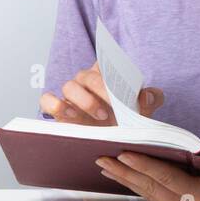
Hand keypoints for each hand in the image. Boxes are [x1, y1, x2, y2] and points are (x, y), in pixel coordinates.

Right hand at [39, 61, 164, 125]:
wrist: (113, 140)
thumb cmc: (126, 119)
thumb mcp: (144, 110)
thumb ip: (152, 98)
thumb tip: (146, 95)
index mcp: (106, 74)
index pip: (106, 61)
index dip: (114, 68)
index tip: (126, 83)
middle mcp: (86, 81)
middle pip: (87, 75)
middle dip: (102, 89)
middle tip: (116, 106)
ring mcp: (71, 95)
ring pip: (68, 86)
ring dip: (83, 100)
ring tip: (100, 116)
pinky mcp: (58, 110)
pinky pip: (48, 101)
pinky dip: (55, 105)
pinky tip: (71, 116)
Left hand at [95, 149, 199, 200]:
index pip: (165, 178)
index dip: (142, 164)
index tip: (122, 153)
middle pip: (151, 190)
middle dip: (125, 174)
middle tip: (102, 161)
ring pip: (152, 197)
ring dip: (131, 182)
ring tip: (111, 169)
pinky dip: (145, 189)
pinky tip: (135, 181)